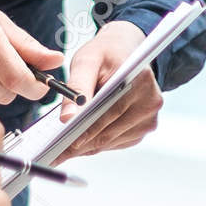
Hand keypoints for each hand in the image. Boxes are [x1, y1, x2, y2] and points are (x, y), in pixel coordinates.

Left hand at [57, 20, 162, 159]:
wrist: (124, 52)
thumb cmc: (104, 54)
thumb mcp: (86, 61)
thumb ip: (77, 87)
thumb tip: (67, 118)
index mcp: (140, 80)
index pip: (109, 113)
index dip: (85, 130)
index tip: (62, 144)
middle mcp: (150, 102)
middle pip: (109, 132)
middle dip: (79, 143)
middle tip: (54, 153)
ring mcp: (149, 118)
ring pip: (110, 141)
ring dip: (86, 147)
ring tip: (61, 149)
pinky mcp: (143, 128)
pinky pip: (115, 143)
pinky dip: (95, 144)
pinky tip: (78, 142)